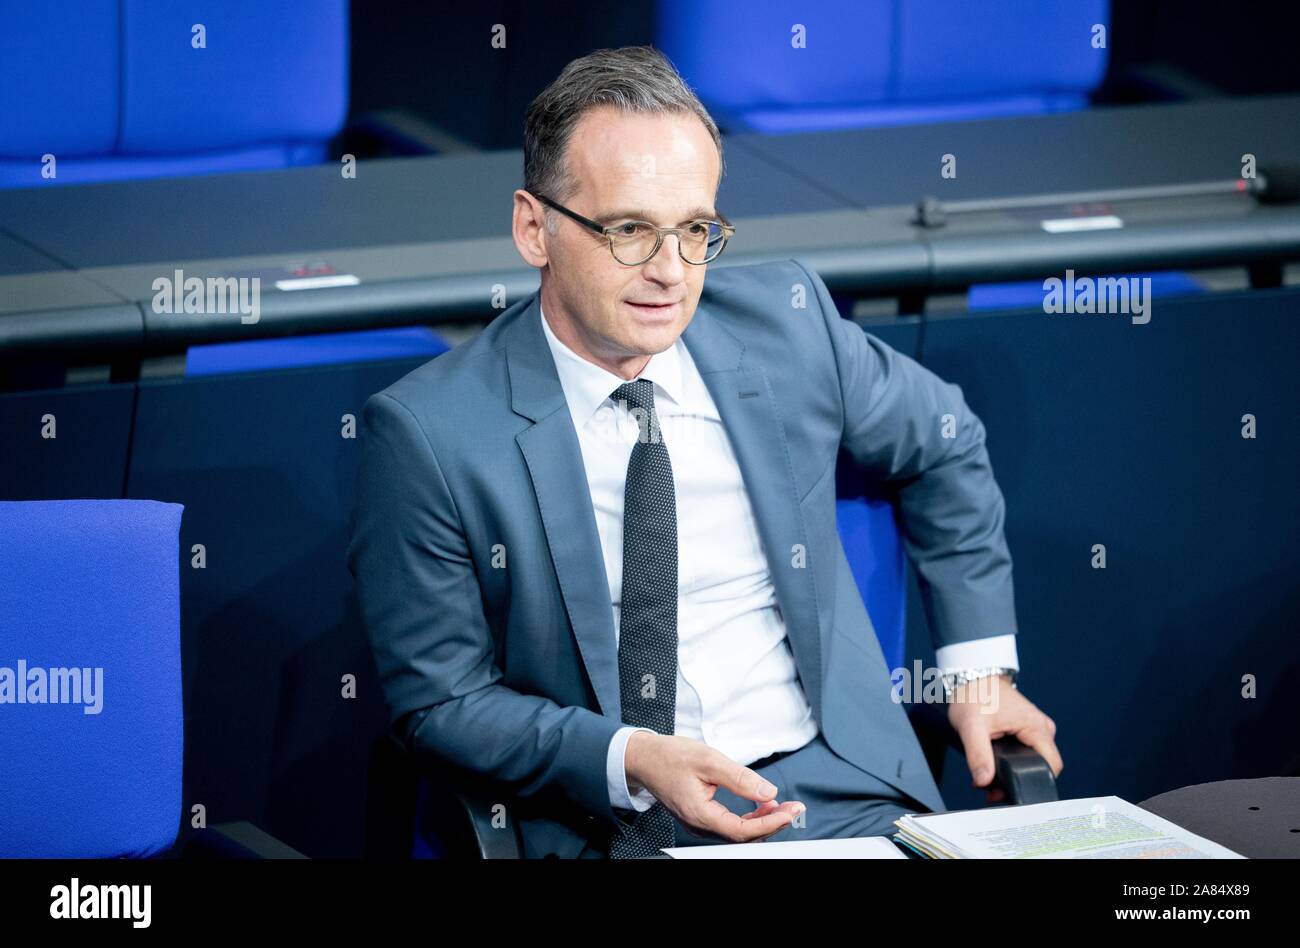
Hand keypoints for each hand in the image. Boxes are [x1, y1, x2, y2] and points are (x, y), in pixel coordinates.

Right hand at [624, 732, 804, 841]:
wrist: (643, 758)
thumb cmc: (670, 757)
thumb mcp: (709, 760)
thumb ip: (740, 778)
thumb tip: (767, 792)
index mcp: (700, 814)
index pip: (743, 831)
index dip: (771, 823)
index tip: (790, 811)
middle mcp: (699, 825)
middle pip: (743, 836)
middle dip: (772, 823)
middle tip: (793, 808)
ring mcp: (699, 823)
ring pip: (738, 833)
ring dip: (762, 821)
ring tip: (781, 805)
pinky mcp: (700, 817)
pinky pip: (730, 825)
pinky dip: (749, 818)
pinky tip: (761, 805)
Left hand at [946, 675, 1062, 803]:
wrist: (972, 676)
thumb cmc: (975, 693)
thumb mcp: (970, 725)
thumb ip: (978, 754)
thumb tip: (985, 780)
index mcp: (1036, 726)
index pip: (1052, 766)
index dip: (1034, 782)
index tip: (1012, 792)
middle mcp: (1041, 728)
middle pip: (1041, 767)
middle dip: (1017, 781)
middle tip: (991, 790)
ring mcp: (1035, 728)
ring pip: (1031, 761)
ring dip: (1011, 773)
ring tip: (988, 779)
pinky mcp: (1026, 730)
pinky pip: (1025, 753)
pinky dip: (1010, 763)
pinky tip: (992, 767)